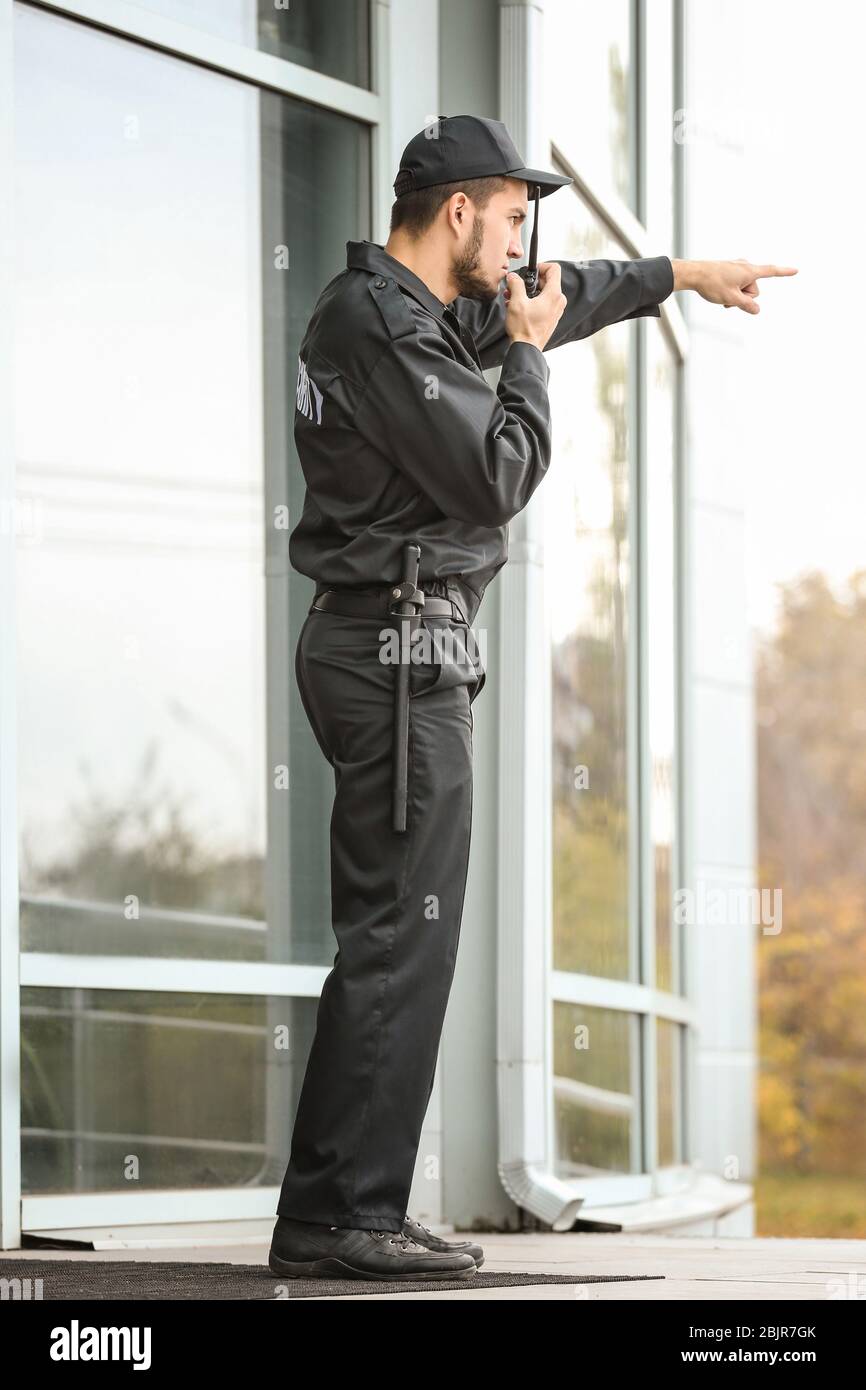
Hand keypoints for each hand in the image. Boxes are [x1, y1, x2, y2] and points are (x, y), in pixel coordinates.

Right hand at [504, 261, 566, 349]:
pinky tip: (519, 306)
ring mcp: (555, 310)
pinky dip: (532, 301)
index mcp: (553, 295)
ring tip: (514, 297)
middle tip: (517, 285)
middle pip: (547, 281)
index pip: (554, 269)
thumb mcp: (516, 302)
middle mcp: (558, 301)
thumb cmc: (524, 330)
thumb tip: (513, 277)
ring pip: (543, 292)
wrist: (527, 348)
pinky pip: (543, 303)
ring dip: (528, 292)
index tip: (530, 272)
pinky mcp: (551, 317)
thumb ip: (516, 284)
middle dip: (530, 282)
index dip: (541, 266)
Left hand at [673, 257, 797, 312]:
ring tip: (722, 295)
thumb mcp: (731, 299)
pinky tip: (719, 291)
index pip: (771, 272)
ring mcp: (737, 268)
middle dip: (744, 297)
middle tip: (728, 298)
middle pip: (754, 289)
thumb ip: (747, 305)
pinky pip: (737, 285)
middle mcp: (746, 266)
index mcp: (749, 271)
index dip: (784, 273)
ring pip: (744, 289)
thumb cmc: (712, 284)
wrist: (693, 274)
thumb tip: (757, 310)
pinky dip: (731, 292)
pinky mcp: (730, 271)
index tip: (796, 270)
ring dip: (736, 296)